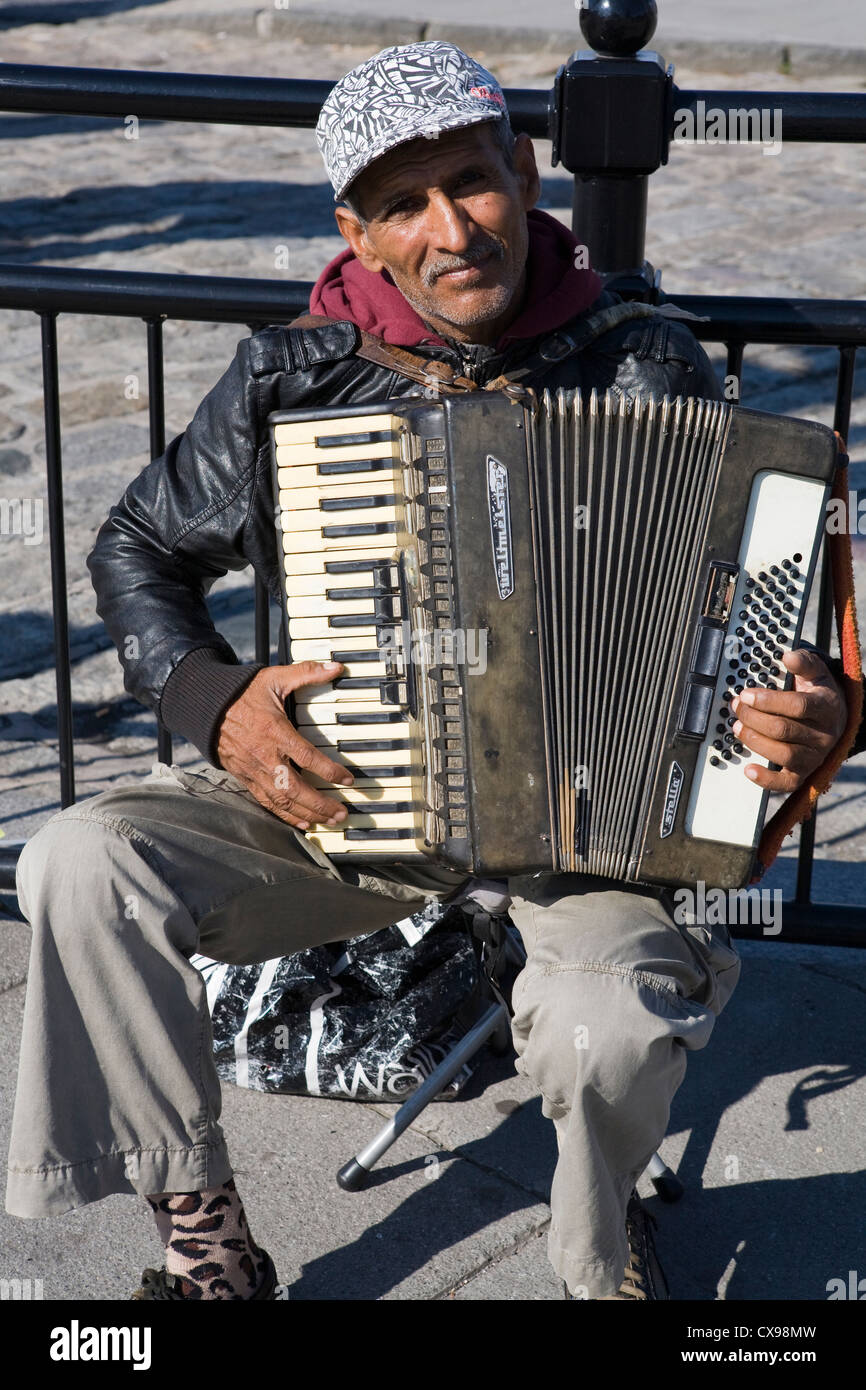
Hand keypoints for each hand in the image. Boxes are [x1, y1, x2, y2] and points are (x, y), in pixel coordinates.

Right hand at [216, 661, 353, 828]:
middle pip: (295, 789)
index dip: (330, 772)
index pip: (308, 758)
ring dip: (306, 813)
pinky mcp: (244, 777)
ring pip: (281, 800)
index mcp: (275, 731)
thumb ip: (306, 673)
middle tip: (342, 813)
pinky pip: (266, 802)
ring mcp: (253, 770)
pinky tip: (301, 823)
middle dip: (321, 804)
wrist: (205, 706)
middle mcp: (264, 755)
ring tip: (328, 820)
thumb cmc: (241, 693)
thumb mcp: (274, 678)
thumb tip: (335, 667)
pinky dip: (284, 815)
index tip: (348, 780)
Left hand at [730, 648, 846, 792]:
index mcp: (826, 707)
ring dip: (755, 741)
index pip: (797, 706)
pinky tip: (748, 769)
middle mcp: (823, 735)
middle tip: (737, 707)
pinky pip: (786, 783)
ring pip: (783, 754)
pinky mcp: (804, 773)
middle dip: (754, 718)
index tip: (746, 694)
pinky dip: (766, 780)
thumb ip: (804, 662)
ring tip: (738, 727)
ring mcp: (814, 756)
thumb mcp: (816, 672)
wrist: (836, 718)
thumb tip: (788, 656)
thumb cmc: (818, 694)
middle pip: (784, 730)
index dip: (768, 701)